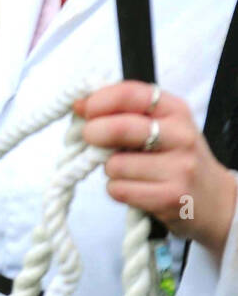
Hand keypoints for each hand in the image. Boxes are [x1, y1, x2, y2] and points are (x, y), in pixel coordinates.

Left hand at [75, 80, 237, 258]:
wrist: (216, 201)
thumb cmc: (175, 158)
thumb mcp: (160, 125)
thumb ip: (123, 112)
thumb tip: (78, 105)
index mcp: (175, 110)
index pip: (129, 94)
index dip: (97, 100)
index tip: (83, 109)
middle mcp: (181, 136)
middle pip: (120, 128)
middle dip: (93, 133)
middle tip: (90, 138)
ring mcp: (178, 168)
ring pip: (114, 165)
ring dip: (110, 170)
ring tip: (130, 171)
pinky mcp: (169, 198)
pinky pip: (118, 190)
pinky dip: (117, 190)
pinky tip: (137, 189)